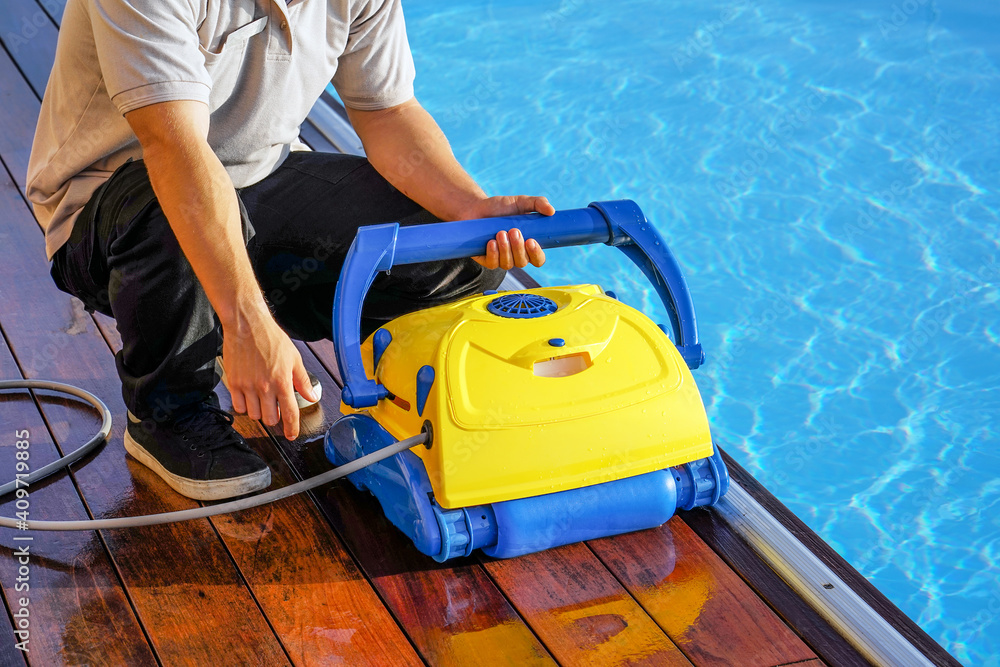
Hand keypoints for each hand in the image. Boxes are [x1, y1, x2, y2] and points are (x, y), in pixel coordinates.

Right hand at [222, 307, 317, 439]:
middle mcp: (264, 387)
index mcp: (282, 381)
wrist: (247, 325)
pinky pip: (239, 407)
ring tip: (262, 399)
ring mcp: (247, 386)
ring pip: (254, 415)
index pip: (290, 413)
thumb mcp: (294, 358)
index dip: (291, 428)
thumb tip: (311, 396)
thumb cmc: (271, 338)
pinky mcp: (233, 383)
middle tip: (275, 408)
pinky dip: (245, 406)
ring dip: (259, 412)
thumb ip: (302, 380)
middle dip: (274, 418)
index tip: (291, 435)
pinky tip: (249, 397)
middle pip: (270, 419)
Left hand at [464, 195, 554, 269]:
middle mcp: (515, 255)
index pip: (538, 259)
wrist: (476, 208)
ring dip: (506, 249)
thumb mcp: (520, 202)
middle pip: (523, 262)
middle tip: (514, 230)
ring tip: (500, 232)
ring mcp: (500, 259)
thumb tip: (551, 211)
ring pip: (508, 264)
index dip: (537, 255)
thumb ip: (538, 203)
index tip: (531, 241)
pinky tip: (491, 242)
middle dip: (518, 248)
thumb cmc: (500, 207)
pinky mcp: (486, 259)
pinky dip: (493, 253)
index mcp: (527, 245)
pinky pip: (492, 263)